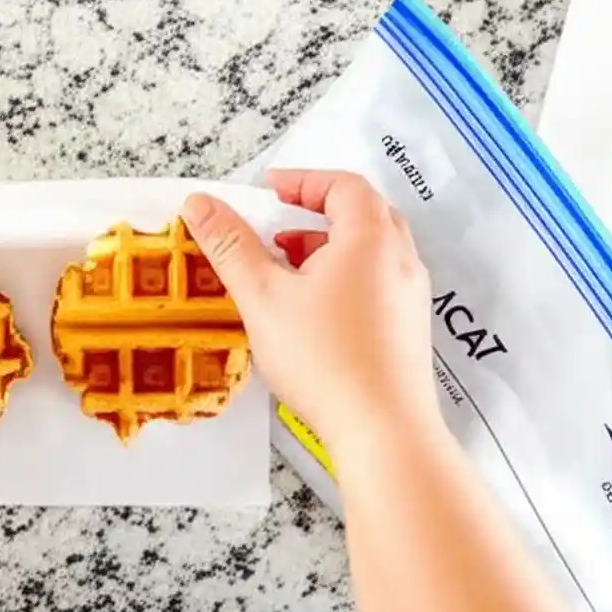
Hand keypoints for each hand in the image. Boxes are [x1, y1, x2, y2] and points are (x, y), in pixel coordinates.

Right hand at [182, 170, 438, 449]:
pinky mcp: (409, 330)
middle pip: (363, 214)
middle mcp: (401, 260)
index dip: (303, 181)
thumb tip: (201, 204)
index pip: (342, 185)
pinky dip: (345, 279)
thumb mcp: (263, 297)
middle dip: (316, 213)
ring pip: (371, 252)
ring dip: (329, 248)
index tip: (268, 190)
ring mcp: (411, 296)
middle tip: (277, 227)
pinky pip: (378, 284)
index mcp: (371, 238)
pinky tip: (313, 312)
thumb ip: (230, 246)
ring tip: (287, 270)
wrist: (383, 430)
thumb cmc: (326, 360)